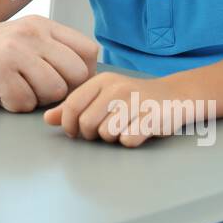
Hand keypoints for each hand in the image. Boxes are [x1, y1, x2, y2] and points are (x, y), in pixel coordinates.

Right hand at [0, 15, 97, 111]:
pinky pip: (24, 104)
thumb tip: (88, 77)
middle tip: (31, 88)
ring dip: (33, 99)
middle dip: (59, 91)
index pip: (89, 52)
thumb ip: (52, 52)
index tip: (62, 82)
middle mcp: (31, 33)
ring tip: (10, 87)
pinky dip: (11, 105)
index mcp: (41, 25)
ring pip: (53, 92)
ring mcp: (14, 51)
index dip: (83, 75)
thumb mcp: (20, 41)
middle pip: (76, 76)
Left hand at [44, 72, 183, 146]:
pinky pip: (128, 140)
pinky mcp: (153, 117)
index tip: (74, 132)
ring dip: (112, 138)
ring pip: (107, 133)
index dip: (68, 124)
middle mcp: (118, 88)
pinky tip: (138, 131)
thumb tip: (47, 118)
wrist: (175, 95)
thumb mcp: (103, 96)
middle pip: (87, 123)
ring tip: (123, 128)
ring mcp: (136, 102)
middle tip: (103, 131)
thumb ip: (75, 106)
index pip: (72, 105)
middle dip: (91, 134)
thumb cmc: (133, 99)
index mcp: (102, 81)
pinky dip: (130, 141)